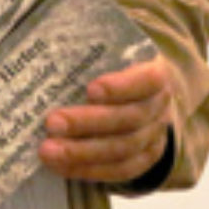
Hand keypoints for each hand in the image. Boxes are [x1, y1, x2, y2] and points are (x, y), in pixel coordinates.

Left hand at [39, 55, 175, 184]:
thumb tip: (53, 37)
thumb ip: (91, 44)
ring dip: (82, 153)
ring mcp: (154, 136)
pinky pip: (118, 171)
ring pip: (122, 150)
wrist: (145, 93)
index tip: (90, 89)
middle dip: (88, 123)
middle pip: (129, 119)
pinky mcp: (144, 160)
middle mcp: (160, 107)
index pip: (146, 80)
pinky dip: (88, 171)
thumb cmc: (117, 66)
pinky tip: (61, 167)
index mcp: (156, 73)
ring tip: (49, 151)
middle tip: (52, 122)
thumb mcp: (113, 50)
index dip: (120, 87)